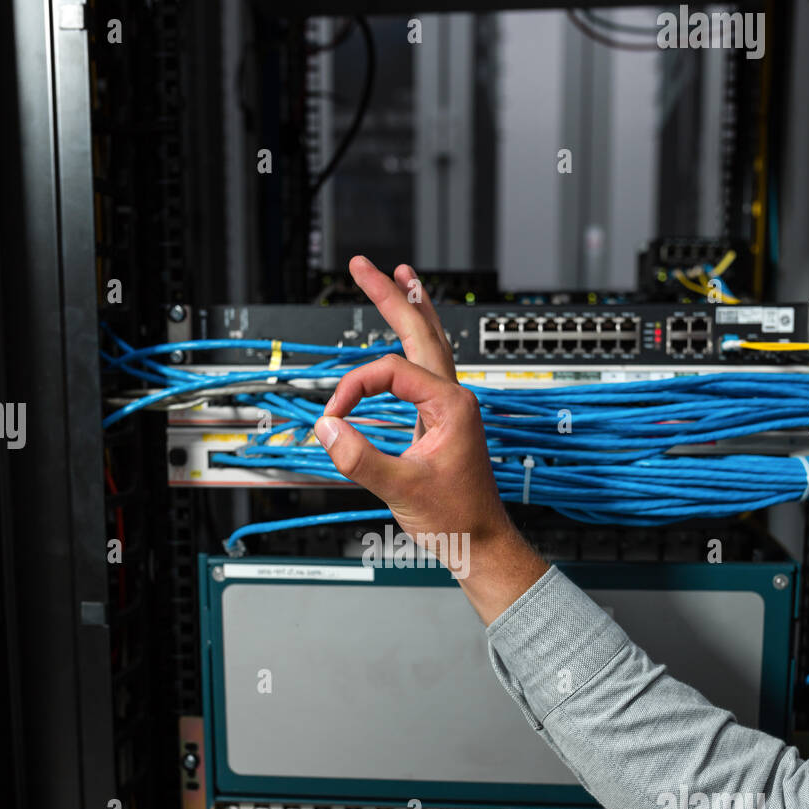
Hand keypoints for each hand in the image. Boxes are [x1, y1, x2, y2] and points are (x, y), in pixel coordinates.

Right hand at [313, 258, 547, 623]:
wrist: (480, 541)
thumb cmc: (456, 519)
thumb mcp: (402, 489)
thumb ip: (361, 459)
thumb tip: (328, 428)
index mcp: (451, 405)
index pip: (390, 371)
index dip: (355, 389)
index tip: (334, 416)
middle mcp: (455, 398)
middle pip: (420, 331)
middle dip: (391, 295)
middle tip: (364, 266)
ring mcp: (451, 407)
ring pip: (431, 344)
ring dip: (411, 309)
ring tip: (399, 277)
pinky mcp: (444, 420)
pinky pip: (427, 367)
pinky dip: (414, 342)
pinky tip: (408, 332)